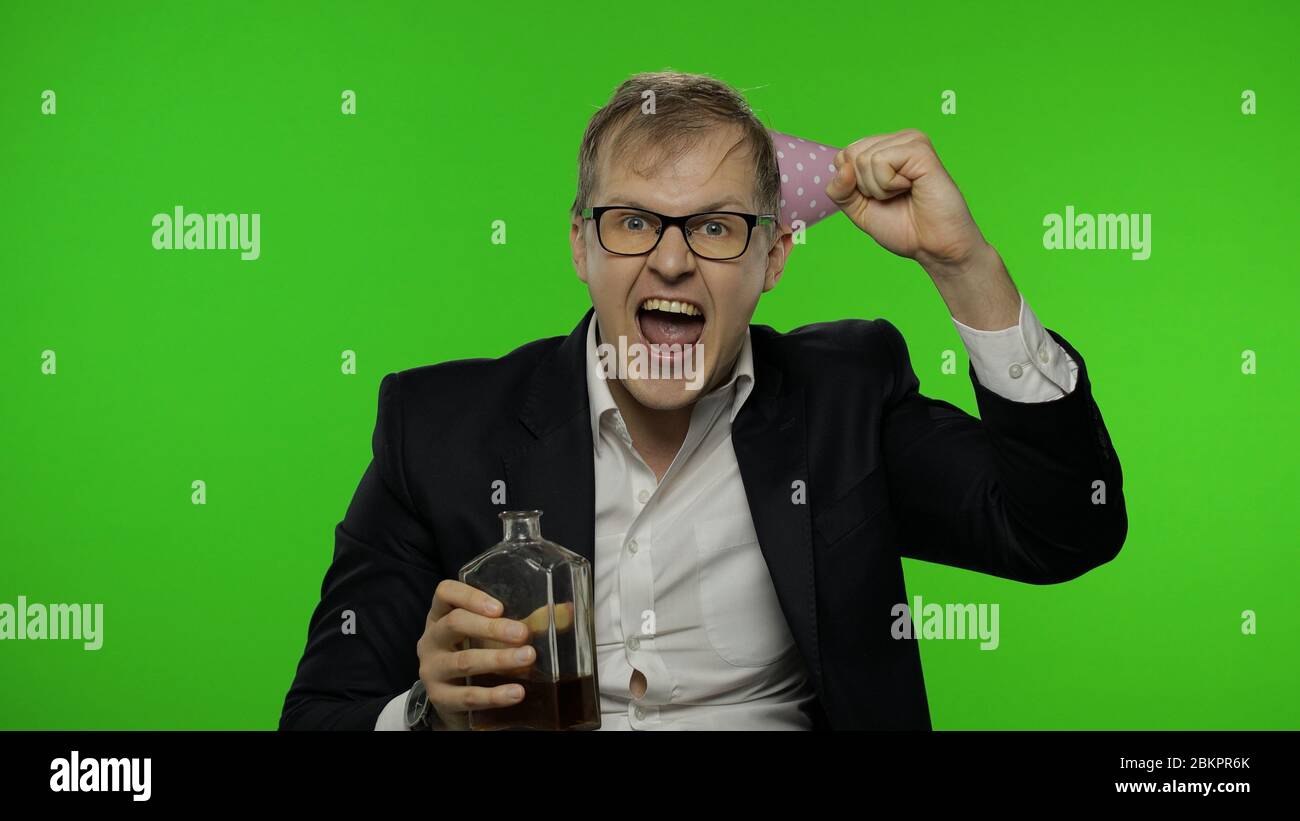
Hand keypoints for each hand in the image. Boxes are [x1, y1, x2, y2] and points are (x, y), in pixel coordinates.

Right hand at [416, 580, 537, 729]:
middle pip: (454, 623)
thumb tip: (567, 612)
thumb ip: (527, 622)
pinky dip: (493, 694)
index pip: (445, 593)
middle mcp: (431, 639)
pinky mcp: (441, 698)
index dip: (469, 596)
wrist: (455, 699)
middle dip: (490, 628)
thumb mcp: (492, 635)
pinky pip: (466, 696)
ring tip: (526, 658)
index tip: (499, 607)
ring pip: (463, 661)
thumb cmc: (475, 653)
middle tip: (522, 633)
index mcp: (442, 615)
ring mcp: (432, 669)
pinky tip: (515, 692)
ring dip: (497, 659)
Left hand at [824, 128, 988, 275]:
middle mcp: (898, 140)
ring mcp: (910, 141)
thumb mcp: (859, 210)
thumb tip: (842, 167)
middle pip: (850, 155)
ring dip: (879, 188)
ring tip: (904, 193)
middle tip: (893, 197)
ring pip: (864, 159)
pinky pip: (880, 162)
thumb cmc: (904, 227)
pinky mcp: (920, 150)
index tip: (879, 198)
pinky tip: (911, 187)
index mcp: (885, 149)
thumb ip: (840, 190)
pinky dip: (888, 184)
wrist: (934, 246)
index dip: (852, 186)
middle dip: (865, 187)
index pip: (843, 156)